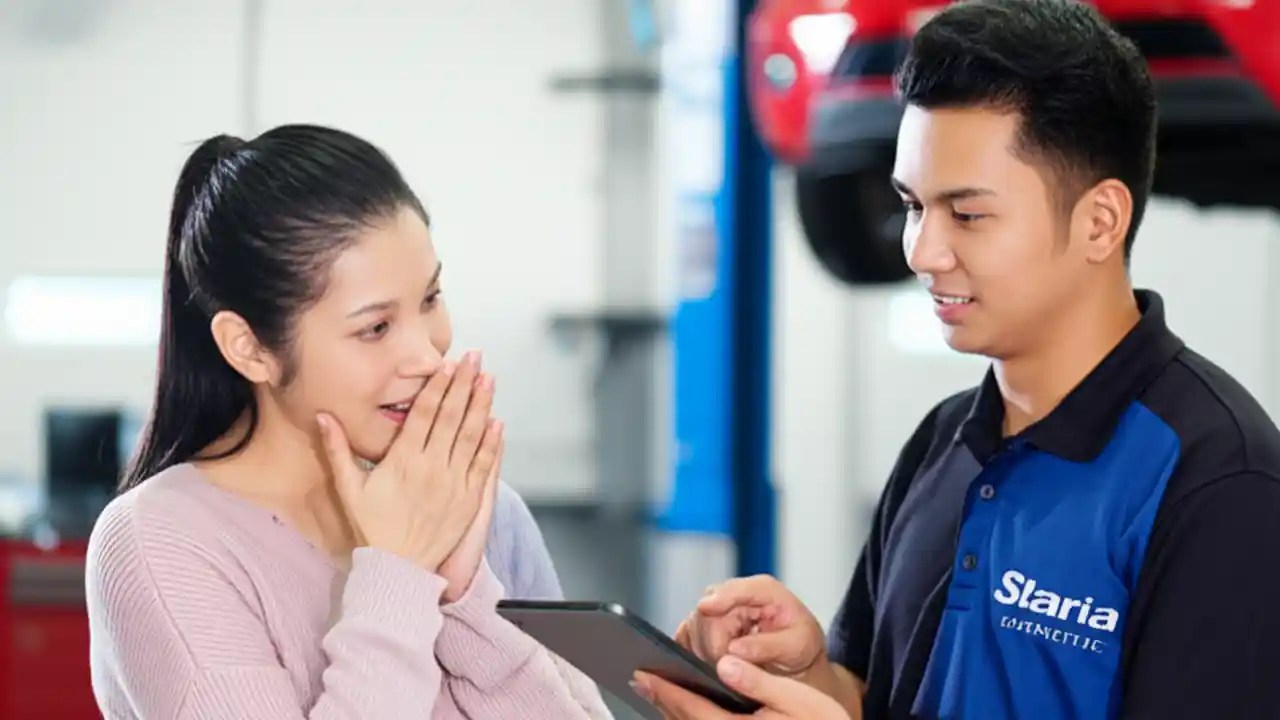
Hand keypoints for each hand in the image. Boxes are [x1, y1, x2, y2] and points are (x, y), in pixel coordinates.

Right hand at [317, 352, 500, 573]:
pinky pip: (484, 466)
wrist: (399, 569)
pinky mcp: (469, 500)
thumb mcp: (349, 489)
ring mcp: (453, 484)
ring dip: (481, 405)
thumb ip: (338, 450)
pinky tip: (498, 422)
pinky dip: (492, 443)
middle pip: (450, 418)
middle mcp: (430, 469)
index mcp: (402, 462)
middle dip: (463, 384)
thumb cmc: (372, 528)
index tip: (446, 363)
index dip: (436, 387)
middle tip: (474, 358)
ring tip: (489, 379)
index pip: (423, 415)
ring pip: (470, 437)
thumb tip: (323, 416)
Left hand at [632, 656, 854, 719]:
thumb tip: (725, 663)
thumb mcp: (801, 701)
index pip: (693, 709)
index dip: (666, 691)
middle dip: (662, 701)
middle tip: (640, 679)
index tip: (643, 675)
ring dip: (671, 713)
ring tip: (655, 692)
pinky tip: (684, 711)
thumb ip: (760, 682)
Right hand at [676, 576, 826, 679]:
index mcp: (763, 590)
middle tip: (728, 668)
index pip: (735, 588)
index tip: (707, 607)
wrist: (795, 653)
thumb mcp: (796, 646)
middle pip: (708, 612)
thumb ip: (768, 646)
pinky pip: (687, 634)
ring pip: (694, 625)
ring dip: (705, 650)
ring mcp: (718, 606)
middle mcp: (736, 593)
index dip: (720, 598)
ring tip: (728, 668)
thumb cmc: (799, 643)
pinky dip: (695, 651)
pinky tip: (713, 663)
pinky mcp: (705, 622)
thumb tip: (735, 649)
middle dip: (714, 644)